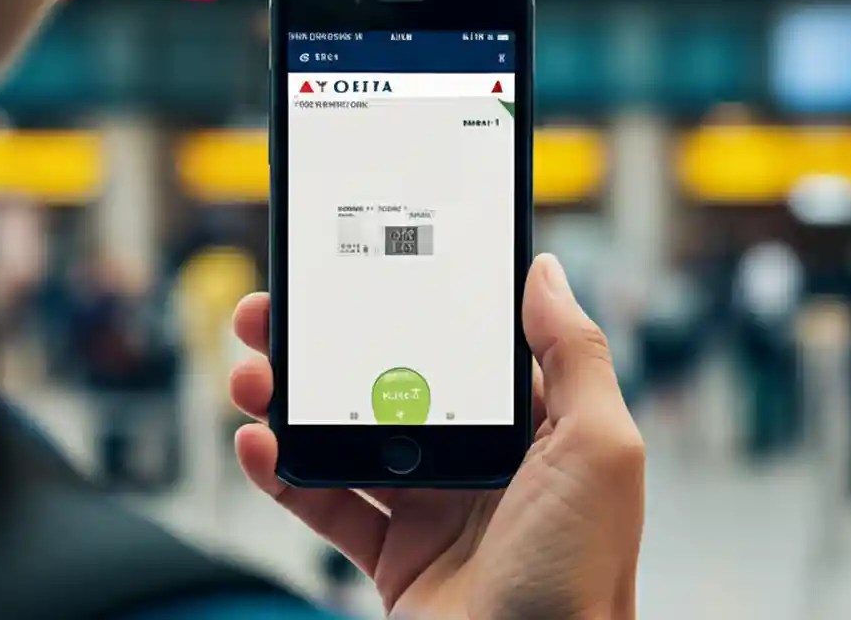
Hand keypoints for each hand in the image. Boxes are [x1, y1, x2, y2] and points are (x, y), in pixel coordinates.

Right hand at [230, 254, 644, 618]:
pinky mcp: (392, 555)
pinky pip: (326, 503)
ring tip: (251, 376)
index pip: (460, 346)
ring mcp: (432, 508)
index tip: (360, 273)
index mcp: (531, 427)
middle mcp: (480, 461)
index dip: (408, 306)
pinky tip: (259, 445)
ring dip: (292, 401)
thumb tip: (546, 272)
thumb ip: (574, 355)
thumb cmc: (581, 578)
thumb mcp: (599, 450)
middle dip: (328, 348)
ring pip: (348, 436)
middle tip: (275, 317)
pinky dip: (284, 473)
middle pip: (390, 382)